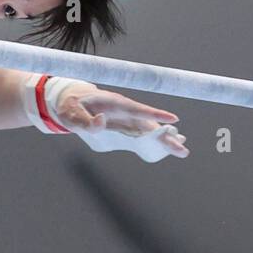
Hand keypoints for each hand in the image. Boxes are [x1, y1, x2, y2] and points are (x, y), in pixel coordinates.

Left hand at [54, 80, 188, 158]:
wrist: (69, 102)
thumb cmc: (71, 106)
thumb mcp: (72, 114)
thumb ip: (86, 121)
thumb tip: (102, 122)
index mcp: (113, 103)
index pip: (137, 109)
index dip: (155, 114)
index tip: (173, 119)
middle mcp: (123, 111)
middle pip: (147, 124)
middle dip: (165, 135)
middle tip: (182, 148)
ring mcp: (124, 120)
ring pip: (147, 130)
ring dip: (163, 140)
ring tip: (182, 150)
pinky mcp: (122, 128)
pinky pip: (140, 136)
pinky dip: (153, 142)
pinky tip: (166, 149)